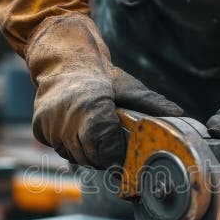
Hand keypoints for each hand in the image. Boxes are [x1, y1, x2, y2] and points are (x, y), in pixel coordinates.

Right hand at [26, 13, 182, 168]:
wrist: (64, 61)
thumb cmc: (100, 76)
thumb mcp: (128, 87)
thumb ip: (152, 104)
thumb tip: (179, 116)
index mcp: (91, 108)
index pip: (105, 150)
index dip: (118, 157)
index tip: (126, 157)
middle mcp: (67, 119)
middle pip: (92, 158)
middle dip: (106, 157)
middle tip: (114, 144)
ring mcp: (50, 125)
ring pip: (75, 157)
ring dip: (88, 152)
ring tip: (95, 133)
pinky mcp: (39, 129)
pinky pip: (60, 150)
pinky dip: (71, 146)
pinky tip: (77, 130)